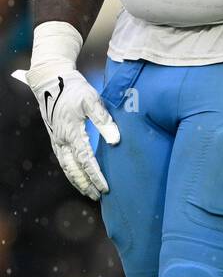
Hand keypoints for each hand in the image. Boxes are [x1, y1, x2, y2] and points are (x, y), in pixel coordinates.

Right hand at [13, 33, 118, 199]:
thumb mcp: (92, 100)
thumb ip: (104, 120)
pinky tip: (79, 178)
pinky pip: (63, 161)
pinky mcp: (55, 138)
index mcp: (72, 132)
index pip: (86, 160)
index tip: (106, 187)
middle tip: (98, 196)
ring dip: (77, 182)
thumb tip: (115, 140)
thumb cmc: (74, 89)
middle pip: (74, 169)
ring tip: (89, 193)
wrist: (52, 80)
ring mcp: (56, 140)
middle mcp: (62, 140)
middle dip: (86, 184)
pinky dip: (71, 173)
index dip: (96, 176)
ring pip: (66, 167)